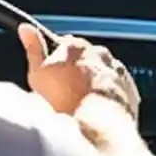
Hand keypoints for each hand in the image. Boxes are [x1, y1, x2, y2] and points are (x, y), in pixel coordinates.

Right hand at [17, 24, 140, 119]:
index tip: (51, 70)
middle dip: (76, 69)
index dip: (56, 58)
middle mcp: (100, 55)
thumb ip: (33, 48)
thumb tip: (27, 28)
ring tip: (80, 103)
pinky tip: (96, 110)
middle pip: (85, 57)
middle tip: (63, 90)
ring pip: (102, 73)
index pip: (64, 43)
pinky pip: (116, 89)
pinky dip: (108, 96)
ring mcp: (117, 72)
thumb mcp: (38, 73)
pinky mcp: (129, 91)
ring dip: (93, 83)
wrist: (97, 126)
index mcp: (76, 46)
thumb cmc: (66, 100)